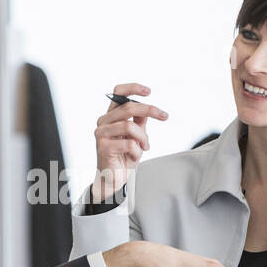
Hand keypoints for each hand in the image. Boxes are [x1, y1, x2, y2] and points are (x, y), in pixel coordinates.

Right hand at [92, 83, 168, 200]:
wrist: (114, 178)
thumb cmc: (124, 156)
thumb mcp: (136, 136)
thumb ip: (139, 121)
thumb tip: (148, 109)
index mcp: (110, 116)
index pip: (118, 93)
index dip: (133, 88)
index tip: (149, 91)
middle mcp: (103, 122)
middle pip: (128, 107)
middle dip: (150, 110)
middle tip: (164, 116)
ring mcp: (101, 134)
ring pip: (130, 126)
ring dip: (143, 138)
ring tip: (144, 147)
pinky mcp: (104, 147)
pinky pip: (129, 143)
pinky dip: (137, 151)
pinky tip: (134, 155)